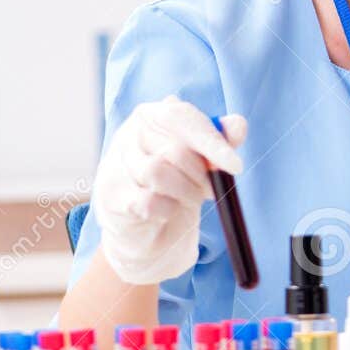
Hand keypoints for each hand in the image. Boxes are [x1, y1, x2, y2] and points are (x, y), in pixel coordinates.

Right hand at [94, 96, 246, 284]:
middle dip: (202, 173)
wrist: (149, 234)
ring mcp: (114, 166)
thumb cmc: (176, 188)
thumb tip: (238, 125)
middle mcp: (127, 135)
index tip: (236, 165)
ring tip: (190, 199)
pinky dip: (168, 210)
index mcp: (149, 116)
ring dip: (186, 191)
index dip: (211, 141)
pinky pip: (147, 201)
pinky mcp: (111, 198)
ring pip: (158, 171)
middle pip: (174, 148)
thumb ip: (220, 141)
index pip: (179, 116)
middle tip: (210, 189)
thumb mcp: (202, 161)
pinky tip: (168, 212)